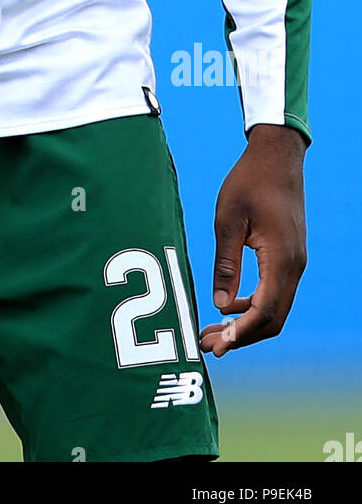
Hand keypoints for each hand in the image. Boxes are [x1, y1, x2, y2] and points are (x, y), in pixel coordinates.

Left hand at [200, 123, 306, 357]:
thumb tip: (220, 305)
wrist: (277, 157)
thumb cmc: (249, 182)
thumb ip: (226, 264)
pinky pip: (276, 293)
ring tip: (214, 331)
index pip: (265, 310)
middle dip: (242, 337)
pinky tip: (230, 307)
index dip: (241, 333)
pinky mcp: (289, 257)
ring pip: (276, 308)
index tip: (217, 347)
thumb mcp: (227, 220)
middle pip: (273, 319)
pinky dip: (254, 307)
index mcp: (280, 258)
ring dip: (247, 324)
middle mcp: (294, 266)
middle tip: (208, 346)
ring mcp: (295, 263)